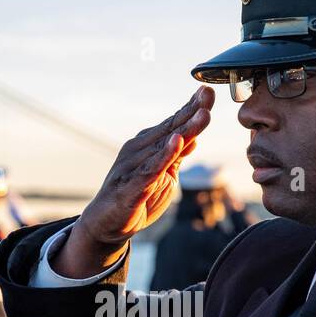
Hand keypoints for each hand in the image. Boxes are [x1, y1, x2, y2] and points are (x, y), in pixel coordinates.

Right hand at [55, 86, 213, 277]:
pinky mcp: (131, 186)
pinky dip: (165, 155)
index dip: (192, 108)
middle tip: (209, 93)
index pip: (174, 124)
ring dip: (185, 129)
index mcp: (148, 146)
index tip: (209, 91)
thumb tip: (192, 139)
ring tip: (203, 114)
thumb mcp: (163, 177)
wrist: (106, 225)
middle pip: (171, 128)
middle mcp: (139, 150)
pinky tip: (176, 142)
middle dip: (192, 111)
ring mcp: (134, 166)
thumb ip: (175, 157)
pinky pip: (151, 169)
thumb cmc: (136, 199)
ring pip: (164, 145)